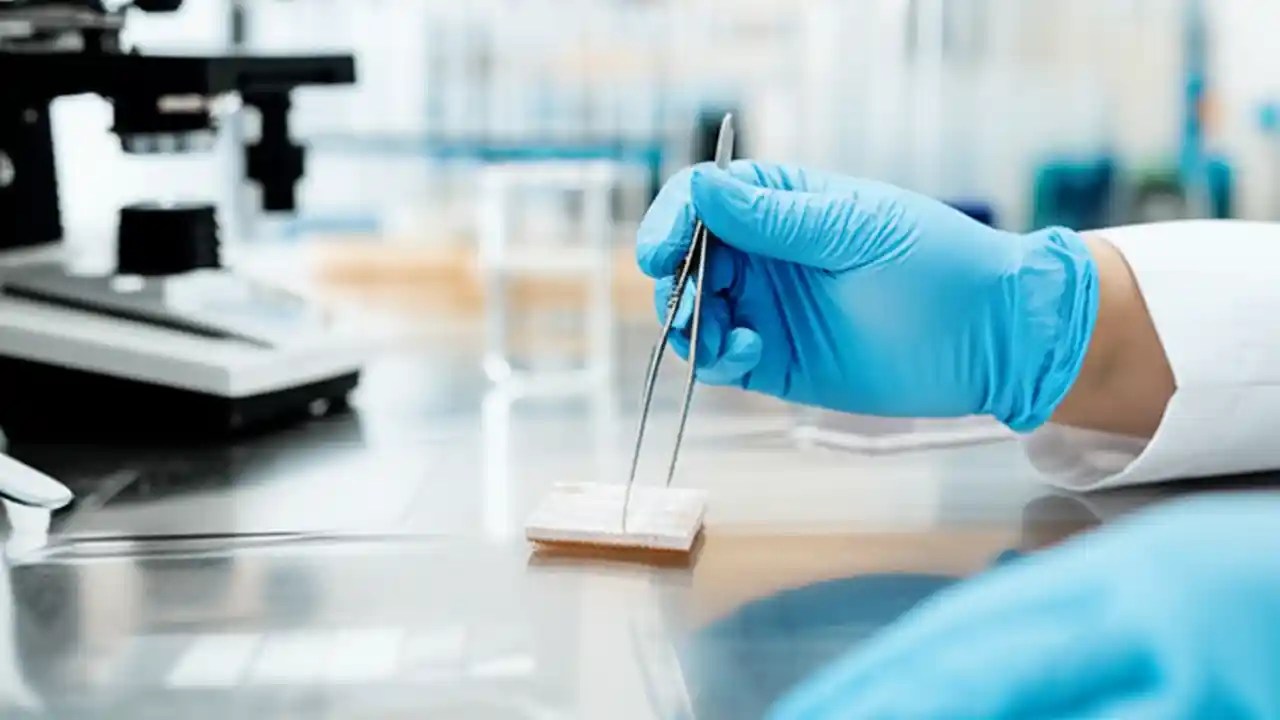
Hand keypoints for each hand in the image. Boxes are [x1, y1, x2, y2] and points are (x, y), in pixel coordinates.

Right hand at [635, 161, 1098, 430]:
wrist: (988, 336)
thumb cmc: (934, 263)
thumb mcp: (851, 230)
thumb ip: (773, 218)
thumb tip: (700, 187)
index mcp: (780, 204)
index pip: (701, 200)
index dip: (671, 221)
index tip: (659, 252)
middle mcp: (763, 253)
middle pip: (685, 259)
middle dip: (674, 281)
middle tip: (688, 306)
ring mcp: (765, 307)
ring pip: (693, 312)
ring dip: (689, 323)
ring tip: (722, 337)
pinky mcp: (773, 359)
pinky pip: (718, 357)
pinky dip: (715, 357)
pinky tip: (747, 353)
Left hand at [767, 492, 1279, 718]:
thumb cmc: (1260, 581)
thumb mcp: (1156, 575)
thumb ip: (1067, 605)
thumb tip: (976, 627)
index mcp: (1110, 569)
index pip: (965, 623)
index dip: (882, 670)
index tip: (816, 707)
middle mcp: (1137, 612)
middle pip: (979, 667)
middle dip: (881, 704)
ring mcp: (1190, 673)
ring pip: (1034, 709)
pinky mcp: (1231, 714)